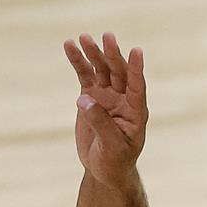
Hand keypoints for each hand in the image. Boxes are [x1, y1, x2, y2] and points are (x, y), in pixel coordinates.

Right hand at [65, 31, 147, 186]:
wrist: (104, 169)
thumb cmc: (115, 162)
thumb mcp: (112, 147)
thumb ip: (101, 123)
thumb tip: (84, 99)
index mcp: (135, 112)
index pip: (138, 87)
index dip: (137, 70)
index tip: (137, 51)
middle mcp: (123, 99)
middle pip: (118, 73)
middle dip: (112, 55)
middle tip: (107, 37)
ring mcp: (107, 96)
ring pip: (101, 69)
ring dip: (93, 53)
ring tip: (83, 37)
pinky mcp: (91, 96)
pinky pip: (84, 75)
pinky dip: (77, 61)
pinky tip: (69, 45)